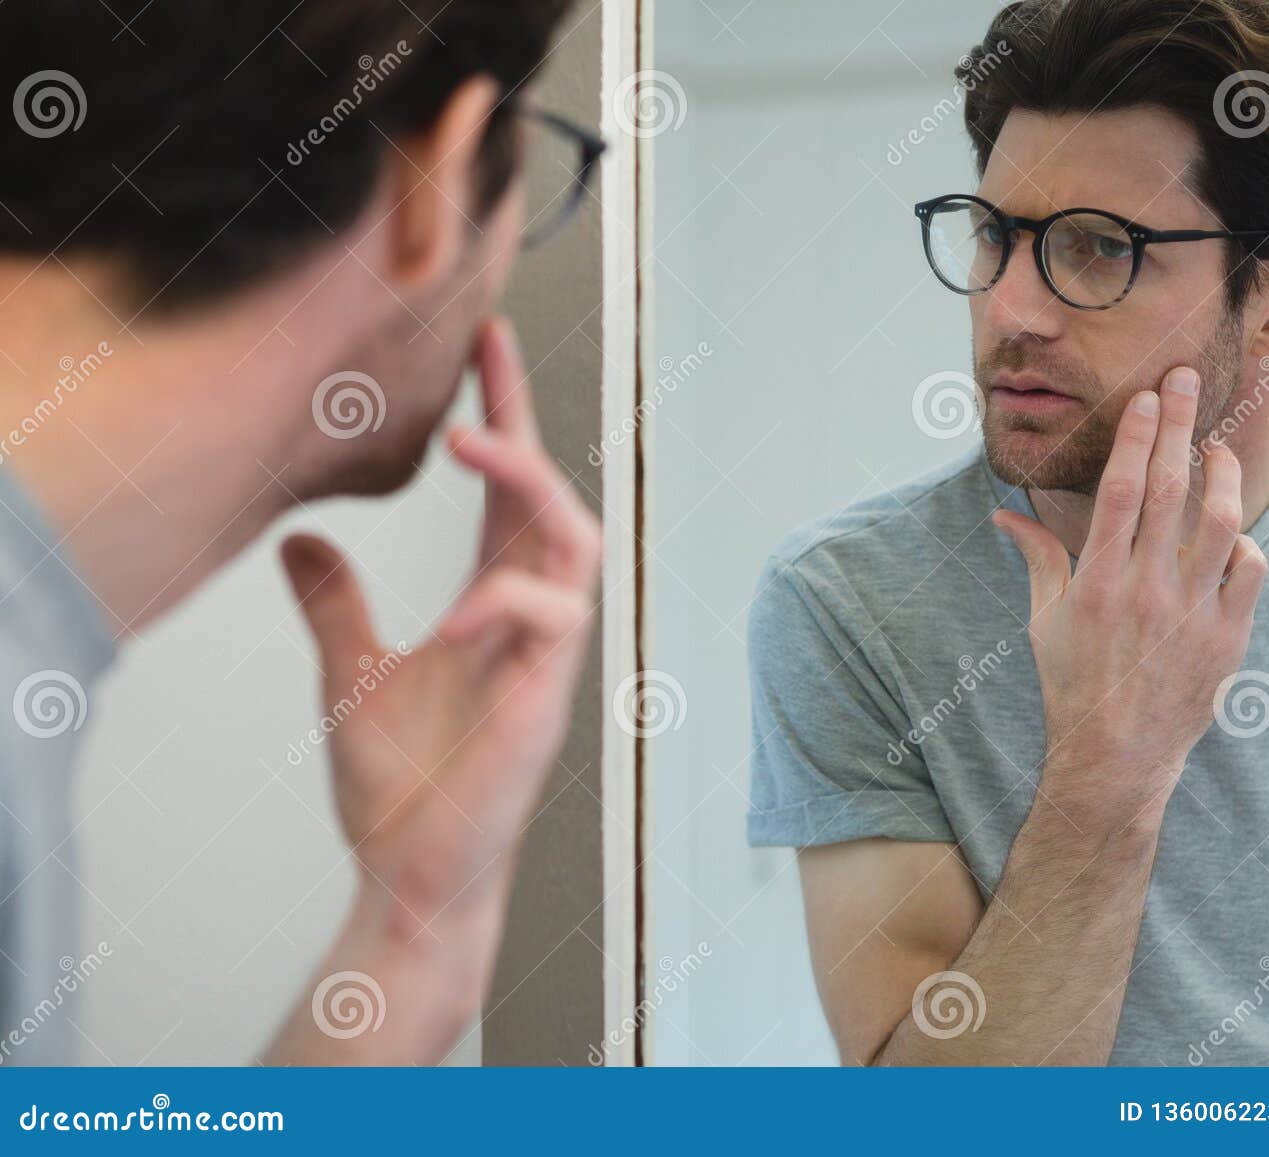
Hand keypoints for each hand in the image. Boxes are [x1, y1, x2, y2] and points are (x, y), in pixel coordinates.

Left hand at [279, 316, 600, 943]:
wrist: (413, 876)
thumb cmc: (399, 789)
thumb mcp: (350, 675)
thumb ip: (337, 606)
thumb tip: (301, 541)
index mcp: (492, 607)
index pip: (507, 497)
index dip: (503, 418)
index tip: (485, 347)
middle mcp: (529, 621)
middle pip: (553, 495)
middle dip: (526, 419)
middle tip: (485, 357)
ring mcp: (545, 658)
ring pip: (576, 541)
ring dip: (530, 483)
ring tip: (473, 444)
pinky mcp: (547, 699)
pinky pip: (556, 620)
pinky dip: (506, 602)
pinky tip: (452, 616)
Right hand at [994, 366, 1265, 835]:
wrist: (1118, 755)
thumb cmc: (1074, 684)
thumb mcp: (1045, 620)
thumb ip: (1037, 557)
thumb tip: (1005, 512)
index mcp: (1097, 582)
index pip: (1118, 490)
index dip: (1134, 436)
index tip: (1145, 397)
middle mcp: (1146, 590)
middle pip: (1168, 488)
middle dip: (1176, 425)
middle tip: (1183, 380)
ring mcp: (1192, 613)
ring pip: (1221, 522)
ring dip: (1221, 473)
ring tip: (1216, 446)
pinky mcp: (1227, 636)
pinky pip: (1250, 572)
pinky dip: (1244, 543)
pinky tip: (1230, 531)